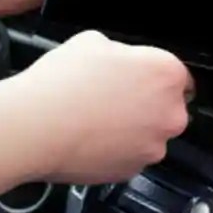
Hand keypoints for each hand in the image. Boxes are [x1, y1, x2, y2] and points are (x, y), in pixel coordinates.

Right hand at [15, 31, 193, 184]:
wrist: (36, 127)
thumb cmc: (61, 84)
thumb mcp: (93, 41)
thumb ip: (121, 53)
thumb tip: (121, 61)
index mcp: (166, 74)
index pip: (177, 75)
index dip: (153, 75)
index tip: (137, 78)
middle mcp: (169, 113)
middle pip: (168, 107)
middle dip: (146, 103)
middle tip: (112, 97)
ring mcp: (152, 146)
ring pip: (149, 135)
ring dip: (131, 128)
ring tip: (96, 118)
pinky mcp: (132, 171)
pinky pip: (130, 156)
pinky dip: (116, 149)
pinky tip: (91, 137)